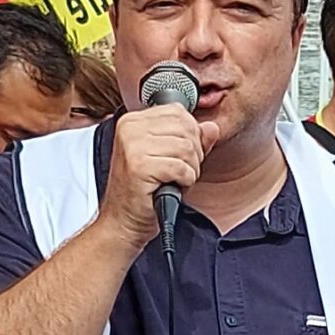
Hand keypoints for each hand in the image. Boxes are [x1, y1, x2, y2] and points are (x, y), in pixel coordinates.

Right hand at [96, 103, 213, 248]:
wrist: (123, 221)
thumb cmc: (144, 191)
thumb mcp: (170, 159)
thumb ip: (192, 140)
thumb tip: (212, 127)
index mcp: (133, 121)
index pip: (179, 112)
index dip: (191, 135)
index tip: (180, 155)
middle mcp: (129, 128)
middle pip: (186, 128)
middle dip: (193, 154)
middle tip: (178, 171)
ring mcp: (132, 146)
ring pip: (187, 147)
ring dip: (190, 169)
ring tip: (174, 180)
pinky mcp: (139, 166)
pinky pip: (181, 167)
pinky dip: (185, 181)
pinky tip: (171, 187)